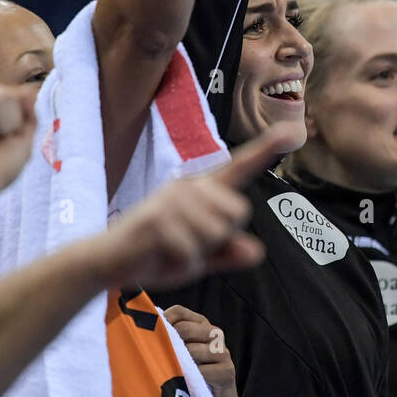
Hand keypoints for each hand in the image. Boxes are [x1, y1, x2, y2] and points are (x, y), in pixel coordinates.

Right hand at [0, 85, 37, 233]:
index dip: (19, 118)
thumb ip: (28, 112)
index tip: (6, 141)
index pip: (11, 97)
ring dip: (9, 121)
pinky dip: (4, 119)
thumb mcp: (22, 136)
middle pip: (9, 94)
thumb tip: (27, 89)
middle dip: (15, 120)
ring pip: (5, 95)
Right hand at [94, 123, 300, 291]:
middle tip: (183, 242)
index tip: (289, 131)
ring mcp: (172, 200)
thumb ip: (227, 252)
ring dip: (196, 254)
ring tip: (168, 247)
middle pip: (237, 214)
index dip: (265, 149)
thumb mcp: (197, 256)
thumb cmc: (155, 254)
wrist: (107, 261)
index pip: (239, 169)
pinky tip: (159, 256)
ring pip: (216, 235)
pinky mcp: (158, 220)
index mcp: (201, 190)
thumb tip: (256, 251)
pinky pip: (193, 253)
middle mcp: (189, 187)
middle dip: (218, 239)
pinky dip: (180, 265)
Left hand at [163, 305, 237, 396]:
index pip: (178, 311)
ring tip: (179, 369)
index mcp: (201, 323)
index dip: (164, 321)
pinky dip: (190, 377)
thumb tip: (151, 325)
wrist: (217, 389)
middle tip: (166, 357)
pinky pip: (201, 371)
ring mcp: (222, 351)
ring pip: (192, 350)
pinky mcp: (226, 371)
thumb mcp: (183, 347)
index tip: (154, 334)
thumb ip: (172, 334)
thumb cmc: (194, 366)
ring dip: (181, 362)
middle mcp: (214, 332)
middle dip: (171, 343)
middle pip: (184, 328)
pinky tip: (187, 380)